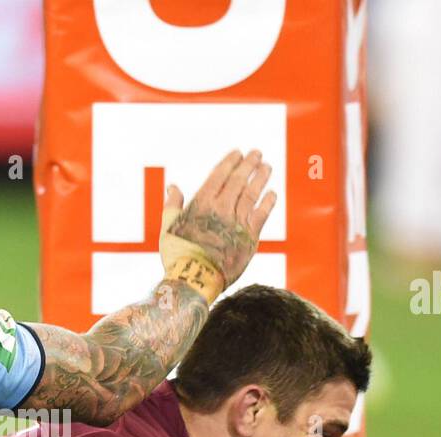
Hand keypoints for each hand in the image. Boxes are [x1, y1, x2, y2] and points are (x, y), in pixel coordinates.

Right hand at [161, 150, 276, 298]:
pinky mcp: (250, 236)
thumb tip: (173, 186)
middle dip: (249, 164)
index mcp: (202, 203)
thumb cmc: (178, 255)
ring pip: (252, 193)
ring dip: (260, 178)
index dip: (230, 162)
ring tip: (267, 167)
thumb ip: (172, 205)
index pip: (220, 175)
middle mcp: (222, 208)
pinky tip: (272, 193)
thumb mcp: (169, 227)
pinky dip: (268, 202)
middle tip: (257, 153)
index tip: (238, 153)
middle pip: (239, 180)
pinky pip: (262, 214)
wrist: (195, 280)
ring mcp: (237, 221)